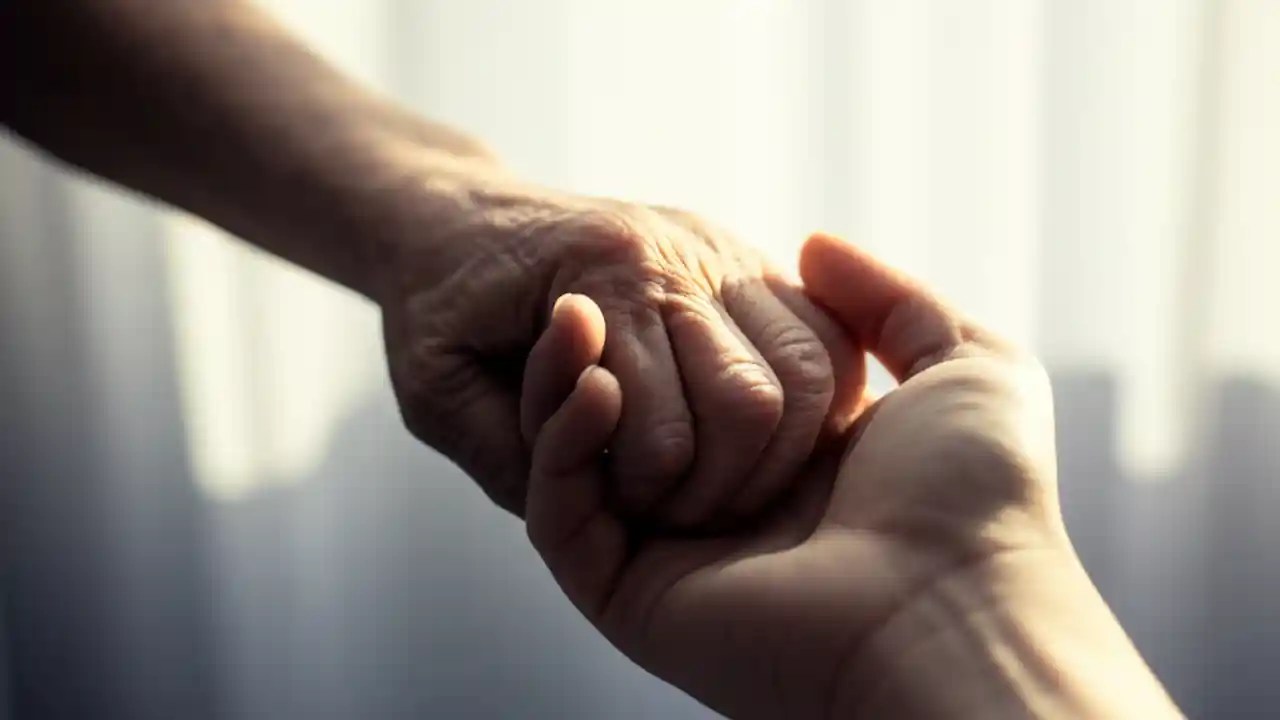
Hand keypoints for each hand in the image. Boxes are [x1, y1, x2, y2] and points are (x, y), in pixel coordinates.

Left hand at [372, 154, 858, 520]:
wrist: (463, 221)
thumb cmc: (442, 313)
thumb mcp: (437, 395)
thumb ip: (510, 456)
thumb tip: (607, 499)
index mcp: (597, 278)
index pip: (664, 428)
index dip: (645, 496)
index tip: (615, 509)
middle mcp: (678, 254)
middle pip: (755, 401)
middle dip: (719, 485)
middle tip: (672, 508)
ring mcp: (725, 252)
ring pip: (811, 370)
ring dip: (776, 450)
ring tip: (715, 479)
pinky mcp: (750, 263)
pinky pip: (824, 339)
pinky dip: (811, 402)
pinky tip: (760, 438)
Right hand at [522, 234, 1175, 717]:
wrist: (955, 605)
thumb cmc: (974, 492)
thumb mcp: (963, 362)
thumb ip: (888, 299)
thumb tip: (810, 246)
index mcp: (790, 460)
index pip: (694, 380)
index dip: (662, 325)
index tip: (642, 269)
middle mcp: (723, 508)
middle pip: (624, 419)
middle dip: (593, 351)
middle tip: (581, 293)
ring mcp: (669, 553)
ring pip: (579, 462)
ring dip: (562, 384)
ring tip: (572, 315)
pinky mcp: (628, 593)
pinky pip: (563, 514)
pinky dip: (560, 445)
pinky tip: (594, 384)